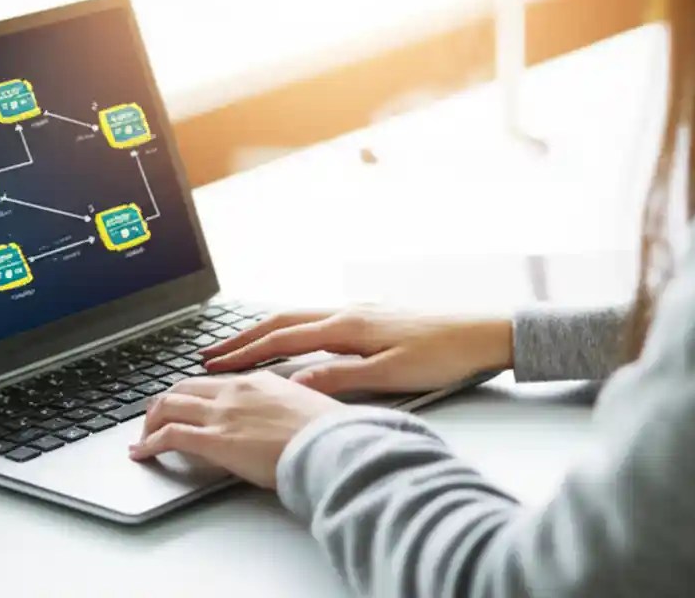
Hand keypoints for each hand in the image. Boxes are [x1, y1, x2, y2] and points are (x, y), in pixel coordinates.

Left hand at [129, 372, 345, 487]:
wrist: (332, 444)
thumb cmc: (329, 433)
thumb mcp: (309, 408)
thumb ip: (288, 409)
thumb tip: (288, 422)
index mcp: (259, 381)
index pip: (214, 383)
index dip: (194, 393)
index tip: (187, 402)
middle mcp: (235, 391)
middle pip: (183, 388)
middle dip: (164, 402)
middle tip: (155, 416)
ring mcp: (222, 413)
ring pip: (168, 406)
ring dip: (150, 421)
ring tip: (142, 436)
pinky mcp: (215, 440)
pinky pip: (169, 436)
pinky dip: (149, 444)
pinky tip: (142, 453)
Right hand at [201, 308, 512, 394]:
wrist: (484, 332)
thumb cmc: (443, 356)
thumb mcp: (389, 375)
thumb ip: (338, 378)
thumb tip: (292, 385)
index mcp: (347, 327)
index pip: (282, 339)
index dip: (244, 353)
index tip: (213, 363)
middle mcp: (348, 311)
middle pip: (282, 320)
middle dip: (243, 337)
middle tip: (210, 352)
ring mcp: (360, 309)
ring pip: (299, 315)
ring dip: (265, 329)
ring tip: (240, 344)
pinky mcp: (373, 314)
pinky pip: (318, 317)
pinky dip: (291, 326)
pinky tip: (292, 337)